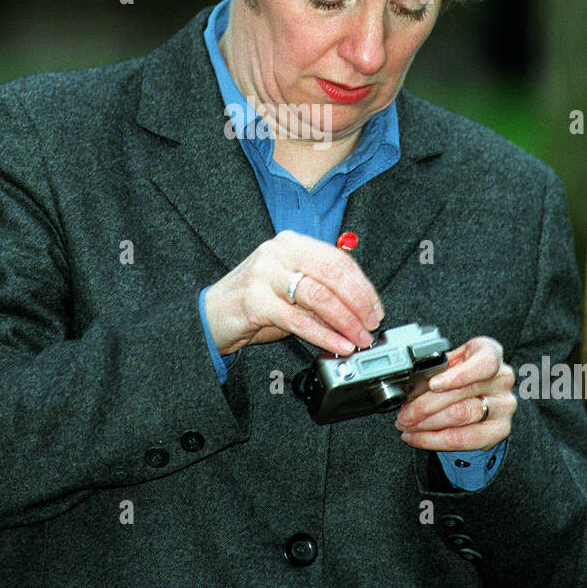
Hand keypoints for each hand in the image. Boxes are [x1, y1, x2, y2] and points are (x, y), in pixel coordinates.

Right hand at [203, 229, 384, 356]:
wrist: (210, 316)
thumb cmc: (254, 302)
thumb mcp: (291, 291)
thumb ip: (322, 294)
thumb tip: (360, 312)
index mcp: (292, 243)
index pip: (338, 260)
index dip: (363, 287)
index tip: (376, 309)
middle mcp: (279, 252)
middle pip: (333, 273)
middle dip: (358, 303)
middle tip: (371, 325)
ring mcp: (265, 274)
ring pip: (319, 295)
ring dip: (345, 321)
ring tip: (358, 338)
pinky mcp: (255, 301)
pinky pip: (298, 320)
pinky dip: (323, 335)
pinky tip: (337, 345)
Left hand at [395, 336, 515, 450]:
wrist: (482, 394)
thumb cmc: (462, 373)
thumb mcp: (451, 361)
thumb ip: (437, 368)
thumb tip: (410, 384)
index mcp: (491, 353)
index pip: (483, 363)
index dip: (457, 375)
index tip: (432, 384)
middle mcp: (502, 378)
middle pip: (462, 394)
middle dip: (426, 406)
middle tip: (404, 413)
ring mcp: (504, 405)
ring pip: (460, 416)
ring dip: (426, 424)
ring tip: (407, 425)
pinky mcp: (499, 429)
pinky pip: (463, 439)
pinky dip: (434, 440)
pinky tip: (418, 437)